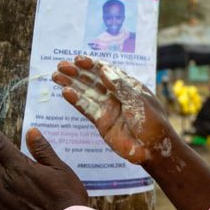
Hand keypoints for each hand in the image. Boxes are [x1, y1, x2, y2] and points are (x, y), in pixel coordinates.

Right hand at [52, 56, 174, 163]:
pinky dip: (76, 101)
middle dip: (77, 72)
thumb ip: (120, 86)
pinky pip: (87, 109)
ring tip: (56, 76)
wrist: (153, 149)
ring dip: (72, 84)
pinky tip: (65, 92)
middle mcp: (116, 95)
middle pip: (93, 81)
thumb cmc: (153, 123)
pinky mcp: (102, 122)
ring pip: (86, 93)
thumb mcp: (138, 101)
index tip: (78, 59)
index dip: (92, 65)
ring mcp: (108, 108)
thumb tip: (104, 68)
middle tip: (61, 66)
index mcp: (128, 86)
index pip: (107, 72)